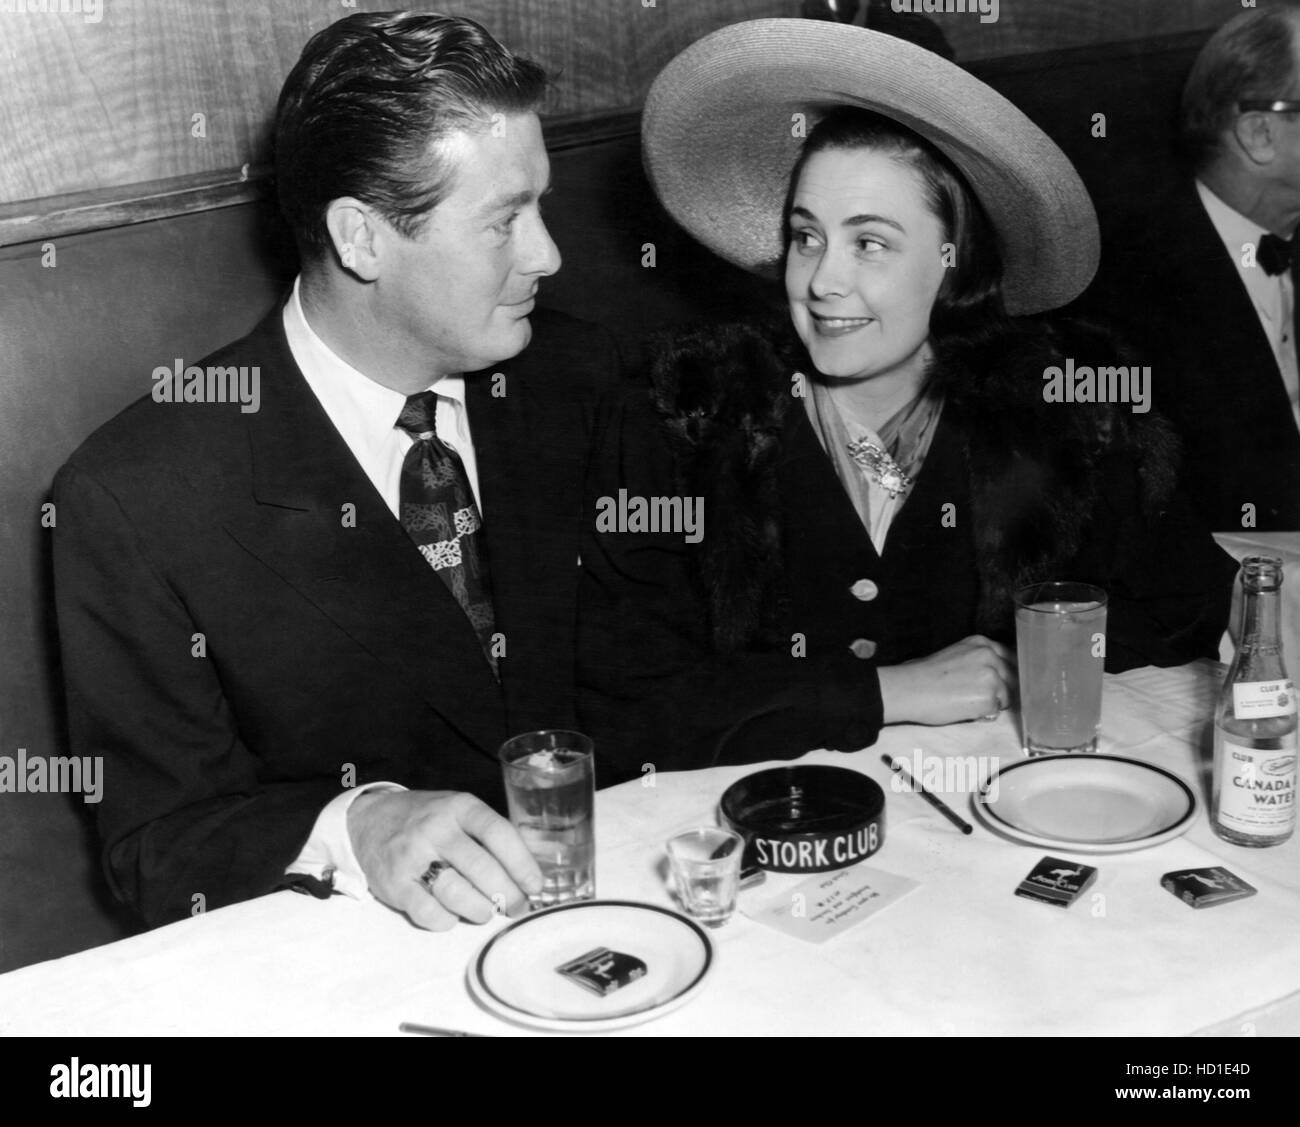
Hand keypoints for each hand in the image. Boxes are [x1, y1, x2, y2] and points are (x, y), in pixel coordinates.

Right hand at [347, 790, 542, 930]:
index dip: (522, 863)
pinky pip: (429, 913)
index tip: (535, 886)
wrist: (368, 821)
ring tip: (487, 912)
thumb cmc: (427, 821)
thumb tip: (526, 876)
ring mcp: (412, 855)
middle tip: (518, 907)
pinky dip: (448, 920)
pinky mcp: (394, 883)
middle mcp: (435, 828)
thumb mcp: (458, 811)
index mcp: (459, 807)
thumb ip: (488, 836)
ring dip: (481, 910)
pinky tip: (452, 914)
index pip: (499, 833)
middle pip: (482, 868)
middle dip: (508, 895)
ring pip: (457, 894)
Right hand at [876, 635, 1015, 726]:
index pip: (1011, 657)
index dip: (1007, 672)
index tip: (1003, 681)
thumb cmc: (924, 674)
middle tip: (980, 696)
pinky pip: (996, 711)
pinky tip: (965, 709)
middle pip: (1014, 676)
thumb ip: (979, 659)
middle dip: (1003, 688)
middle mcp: (990, 656)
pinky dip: (984, 714)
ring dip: (993, 702)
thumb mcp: (956, 654)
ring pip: (1008, 695)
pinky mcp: (989, 698)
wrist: (910, 689)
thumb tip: (997, 674)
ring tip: (968, 702)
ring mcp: (992, 677)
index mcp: (981, 643)